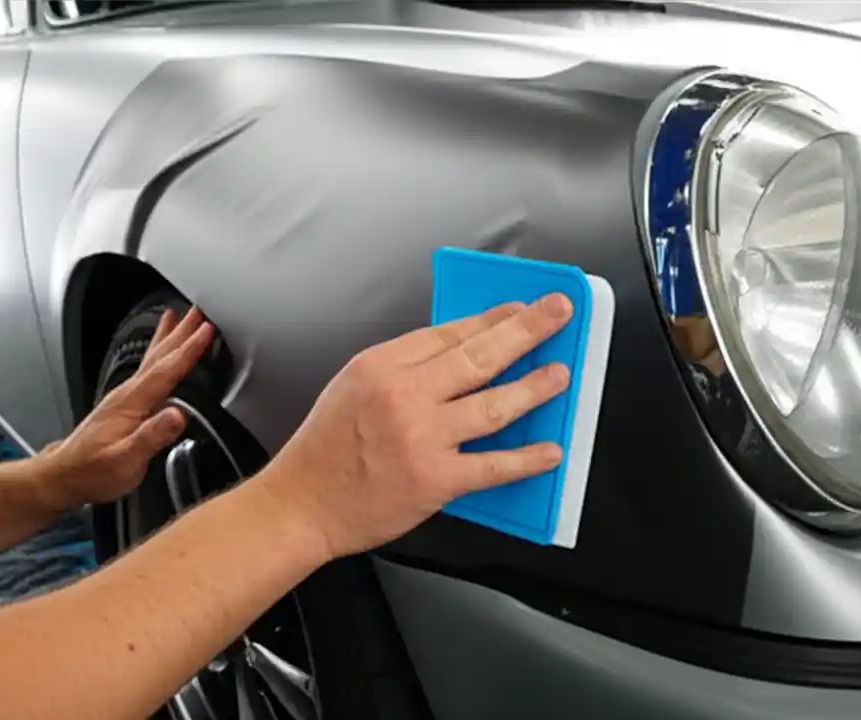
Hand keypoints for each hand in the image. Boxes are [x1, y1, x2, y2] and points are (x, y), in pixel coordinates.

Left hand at [38, 309, 213, 510]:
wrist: (65, 476)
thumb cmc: (93, 471)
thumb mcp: (125, 460)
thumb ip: (152, 436)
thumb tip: (178, 415)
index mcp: (131, 403)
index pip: (166, 370)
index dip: (188, 350)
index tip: (206, 330)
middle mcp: (128, 394)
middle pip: (159, 356)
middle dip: (181, 332)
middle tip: (199, 311)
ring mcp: (125, 397)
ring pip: (152, 359)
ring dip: (169, 337)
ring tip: (180, 318)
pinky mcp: (125, 404)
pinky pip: (147, 370)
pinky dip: (158, 353)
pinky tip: (161, 353)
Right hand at [259, 293, 574, 558]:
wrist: (301, 505)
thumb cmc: (323, 451)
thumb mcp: (352, 386)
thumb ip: (403, 370)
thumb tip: (460, 356)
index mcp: (380, 367)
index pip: (449, 332)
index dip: (492, 318)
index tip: (519, 309)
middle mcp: (403, 396)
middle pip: (479, 355)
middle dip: (526, 330)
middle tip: (557, 314)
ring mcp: (421, 438)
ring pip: (494, 404)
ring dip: (534, 387)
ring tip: (559, 376)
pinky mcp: (434, 479)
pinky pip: (492, 465)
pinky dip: (526, 458)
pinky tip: (549, 451)